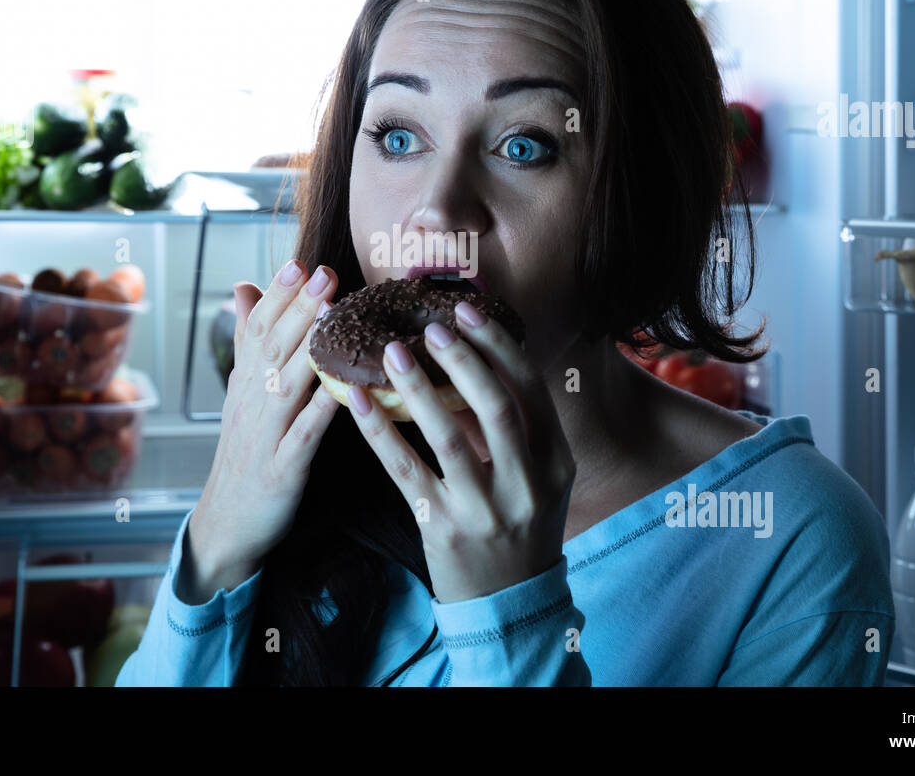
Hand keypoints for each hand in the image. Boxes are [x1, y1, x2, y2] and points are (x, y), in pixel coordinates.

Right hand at [183, 259, 340, 599]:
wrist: (227, 525)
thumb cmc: (246, 455)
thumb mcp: (243, 396)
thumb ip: (250, 344)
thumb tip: (246, 287)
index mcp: (246, 384)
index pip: (259, 330)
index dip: (278, 296)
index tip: (299, 262)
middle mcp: (252, 403)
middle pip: (273, 348)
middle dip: (298, 309)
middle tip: (323, 273)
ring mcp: (265, 436)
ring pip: (286, 384)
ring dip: (309, 347)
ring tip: (332, 316)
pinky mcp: (282, 470)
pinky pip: (303, 436)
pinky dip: (320, 411)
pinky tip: (340, 390)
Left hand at [344, 301, 575, 603]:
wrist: (509, 605)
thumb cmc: (519, 527)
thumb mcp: (537, 479)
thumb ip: (515, 428)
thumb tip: (474, 357)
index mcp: (556, 461)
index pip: (530, 389)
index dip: (498, 344)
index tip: (466, 310)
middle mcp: (527, 484)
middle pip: (495, 405)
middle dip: (462, 358)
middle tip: (431, 327)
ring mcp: (485, 510)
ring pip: (448, 436)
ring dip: (416, 387)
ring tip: (390, 353)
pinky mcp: (443, 529)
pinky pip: (405, 470)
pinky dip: (380, 431)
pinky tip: (358, 401)